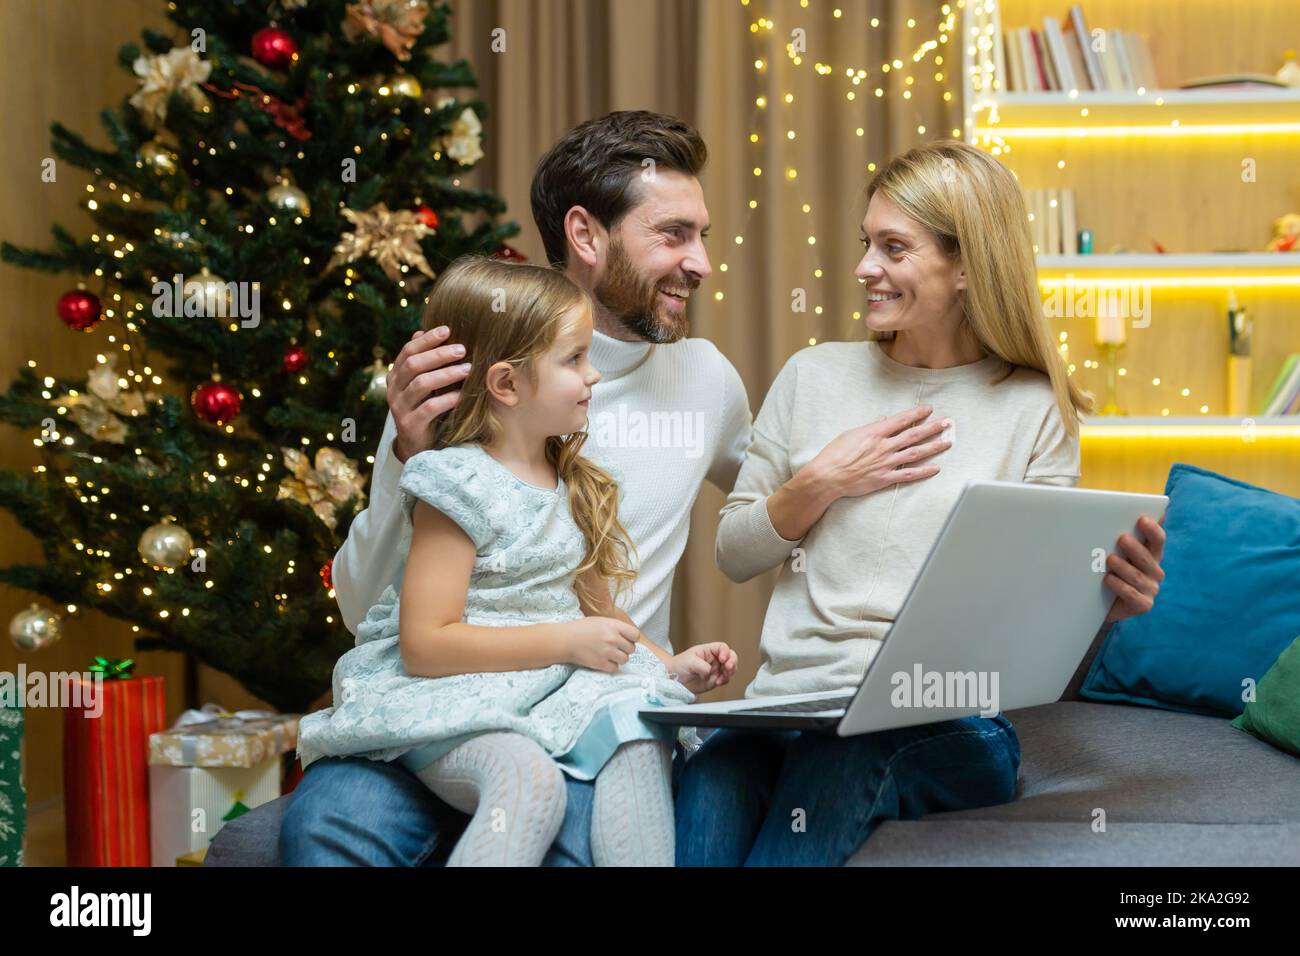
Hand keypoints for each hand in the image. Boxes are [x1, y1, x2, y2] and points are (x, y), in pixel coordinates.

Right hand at [387, 326, 473, 462]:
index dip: (427, 340)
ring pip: (422, 384)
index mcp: (396, 376)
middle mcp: (394, 390)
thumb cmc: (424, 408)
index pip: (408, 351)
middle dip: (439, 354)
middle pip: (414, 365)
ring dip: (447, 374)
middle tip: (462, 349)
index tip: (447, 329)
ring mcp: (400, 408)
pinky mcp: (411, 425)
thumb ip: (423, 362)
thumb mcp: (422, 384)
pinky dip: (448, 399)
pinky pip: (430, 408)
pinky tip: (463, 394)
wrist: (416, 445)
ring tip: (468, 369)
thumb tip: (422, 331)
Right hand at [565, 617, 640, 672]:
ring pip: (625, 659)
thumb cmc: (581, 628)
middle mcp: (612, 638)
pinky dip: (611, 666)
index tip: (627, 640)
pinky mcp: (600, 663)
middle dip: (625, 649)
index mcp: (613, 625)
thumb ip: (616, 627)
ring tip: (609, 654)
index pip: (635, 635)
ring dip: (619, 658)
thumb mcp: (601, 621)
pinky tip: (604, 660)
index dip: (632, 639)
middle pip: (631, 649)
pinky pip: (615, 668)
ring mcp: (607, 651)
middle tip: (615, 648)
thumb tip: (629, 636)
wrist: (565, 640)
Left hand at [668, 642, 737, 693]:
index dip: (725, 652)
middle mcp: (714, 659)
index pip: (722, 648)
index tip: (722, 659)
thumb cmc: (679, 665)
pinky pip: (725, 680)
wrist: (674, 679)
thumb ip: (702, 665)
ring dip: (729, 673)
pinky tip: (717, 682)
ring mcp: (715, 670)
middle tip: (728, 667)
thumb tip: (711, 671)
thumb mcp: (689, 661)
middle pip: (730, 657)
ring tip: (722, 678)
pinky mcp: (715, 680)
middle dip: (732, 662)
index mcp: (708, 651)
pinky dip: (724, 681)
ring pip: (730, 669)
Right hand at [811, 404, 950, 500]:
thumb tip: (883, 420)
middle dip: (933, 427)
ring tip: (947, 442)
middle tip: (947, 423)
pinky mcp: (885, 478)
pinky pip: (908, 474)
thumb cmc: (835, 454)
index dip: (917, 413)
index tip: (929, 409)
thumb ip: (870, 427)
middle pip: (914, 435)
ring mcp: (886, 463)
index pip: (902, 420)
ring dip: (933, 447)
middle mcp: (884, 446)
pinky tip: (936, 468)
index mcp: (875, 432)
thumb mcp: (851, 434)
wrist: (827, 476)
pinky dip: (923, 471)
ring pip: (915, 453)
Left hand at [1102, 512, 1166, 623]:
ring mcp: (1150, 589)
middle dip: (1135, 548)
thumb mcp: (1112, 550)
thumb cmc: (1105, 570)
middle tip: (1122, 538)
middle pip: (1147, 557)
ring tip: (1110, 559)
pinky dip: (1120, 586)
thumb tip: (1132, 512)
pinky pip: (1132, 595)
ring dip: (1124, 567)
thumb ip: (1121, 534)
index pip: (1157, 539)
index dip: (1152, 529)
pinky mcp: (1143, 604)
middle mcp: (1154, 571)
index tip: (1142, 519)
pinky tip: (1108, 579)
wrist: (1096, 602)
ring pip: (1137, 576)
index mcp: (1151, 554)